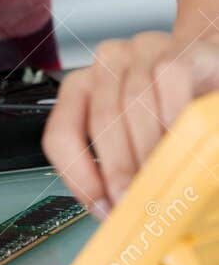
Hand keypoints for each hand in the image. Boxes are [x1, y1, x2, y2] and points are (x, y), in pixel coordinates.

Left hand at [42, 30, 218, 216]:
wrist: (213, 68)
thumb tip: (116, 215)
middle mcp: (106, 65)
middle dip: (118, 170)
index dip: (79, 177)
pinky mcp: (177, 49)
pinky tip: (184, 143)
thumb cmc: (173, 105)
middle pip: (101, 121)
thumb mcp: (137, 135)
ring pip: (136, 103)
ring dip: (150, 149)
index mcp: (83, 87)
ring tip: (164, 182)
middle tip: (135, 203)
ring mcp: (140, 51)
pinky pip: (171, 80)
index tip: (102, 208)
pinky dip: (176, 116)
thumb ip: (121, 166)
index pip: (60, 134)